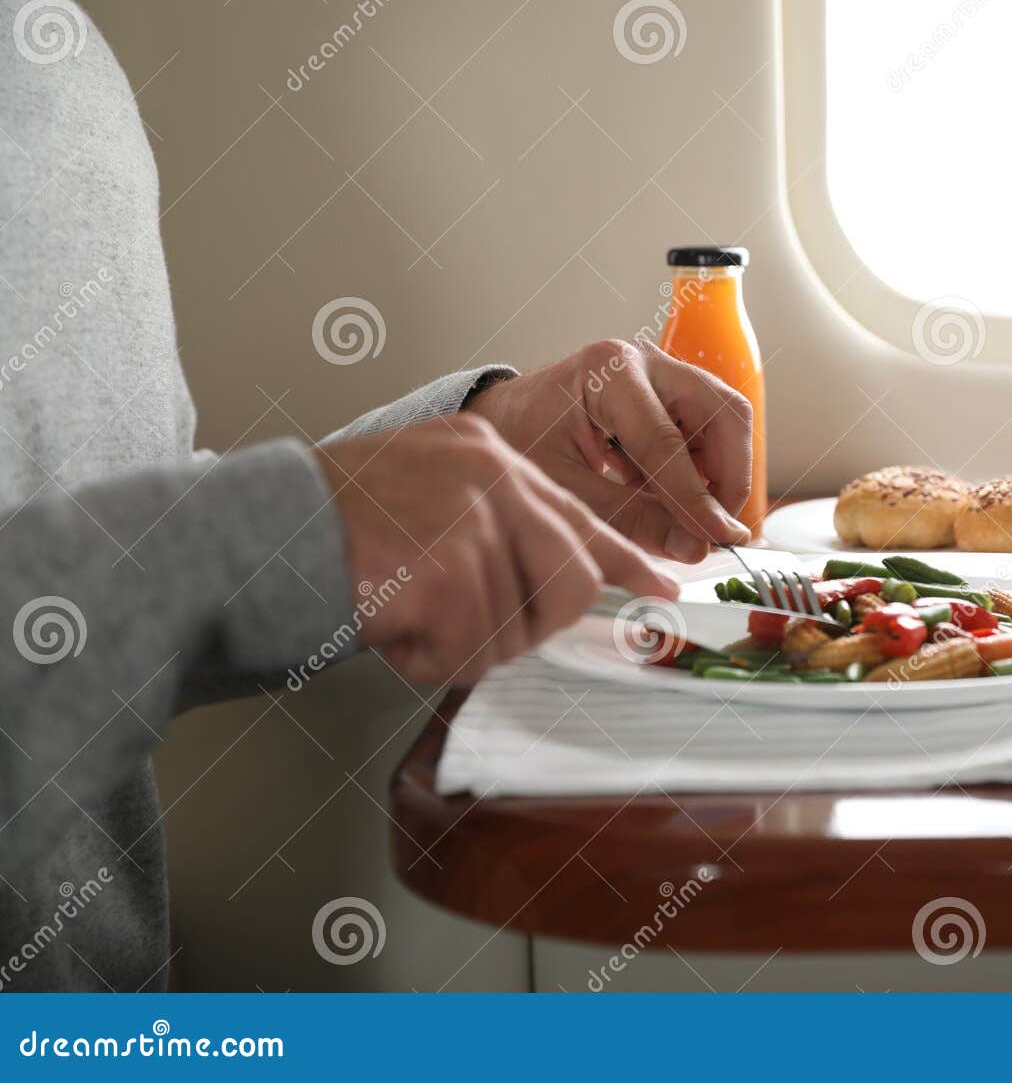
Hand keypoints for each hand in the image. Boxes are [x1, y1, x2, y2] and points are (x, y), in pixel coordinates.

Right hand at [313, 414, 677, 686]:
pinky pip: (469, 652)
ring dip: (461, 644)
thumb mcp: (423, 493)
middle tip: (467, 628)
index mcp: (488, 452)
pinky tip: (389, 625)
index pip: (580, 514)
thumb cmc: (325, 523)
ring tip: (403, 614)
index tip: (661, 586)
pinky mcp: (450, 572)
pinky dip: (428, 658)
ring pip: (517, 626)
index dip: (625, 560)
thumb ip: (491, 523)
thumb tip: (552, 583)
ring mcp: (474, 521)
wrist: (250, 530)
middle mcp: (492, 476)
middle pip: (570, 580)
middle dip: (530, 623)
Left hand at [463, 339, 752, 562]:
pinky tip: (669, 500)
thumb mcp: (564, 489)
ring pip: (725, 421)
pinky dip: (702, 471)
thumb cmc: (520, 443)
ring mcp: (662, 373)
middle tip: (717, 528)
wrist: (504, 418)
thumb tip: (693, 548)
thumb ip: (628, 519)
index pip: (668, 443)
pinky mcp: (670, 394)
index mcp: (608, 373)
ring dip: (718, 474)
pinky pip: (709, 432)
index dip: (697, 497)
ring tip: (687, 516)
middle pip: (722, 411)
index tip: (720, 538)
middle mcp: (644, 361)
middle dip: (728, 475)